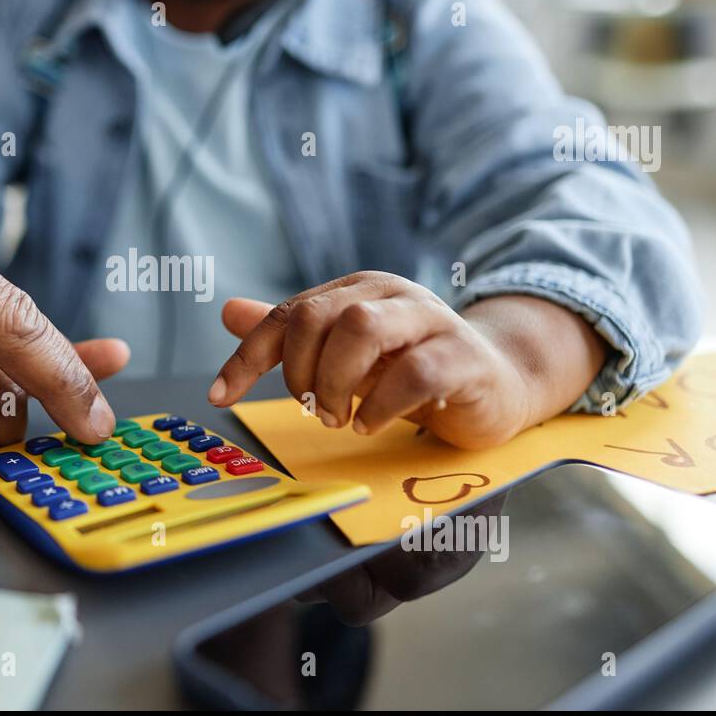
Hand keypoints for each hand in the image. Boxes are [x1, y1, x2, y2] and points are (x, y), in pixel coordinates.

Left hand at [208, 272, 604, 448]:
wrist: (496, 382)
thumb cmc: (410, 368)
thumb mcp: (344, 354)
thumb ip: (292, 335)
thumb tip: (228, 310)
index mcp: (356, 291)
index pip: (287, 315)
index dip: (247, 357)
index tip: (219, 397)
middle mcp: (390, 295)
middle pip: (319, 315)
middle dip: (299, 371)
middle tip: (311, 409)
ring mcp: (430, 320)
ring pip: (362, 328)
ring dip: (336, 382)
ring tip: (339, 418)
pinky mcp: (463, 356)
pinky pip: (415, 372)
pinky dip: (382, 405)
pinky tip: (372, 424)